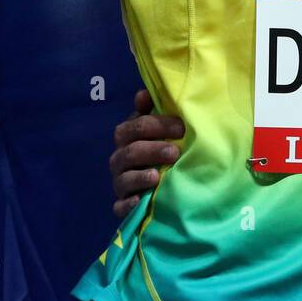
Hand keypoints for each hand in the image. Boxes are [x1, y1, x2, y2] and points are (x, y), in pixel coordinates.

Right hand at [110, 89, 185, 219]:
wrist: (163, 182)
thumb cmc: (162, 146)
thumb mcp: (160, 128)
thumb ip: (153, 111)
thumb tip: (143, 93)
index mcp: (127, 137)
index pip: (133, 127)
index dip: (156, 125)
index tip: (181, 128)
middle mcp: (120, 159)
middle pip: (129, 152)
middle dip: (152, 150)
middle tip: (175, 152)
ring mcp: (120, 183)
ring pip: (124, 178)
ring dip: (140, 176)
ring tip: (158, 176)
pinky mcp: (122, 205)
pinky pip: (120, 206)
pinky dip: (128, 204)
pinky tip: (140, 202)